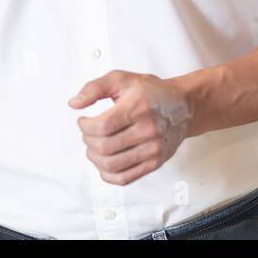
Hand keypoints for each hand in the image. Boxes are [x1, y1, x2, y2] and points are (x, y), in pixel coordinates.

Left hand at [69, 71, 192, 185]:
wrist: (183, 106)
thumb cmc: (151, 92)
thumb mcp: (122, 79)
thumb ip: (94, 88)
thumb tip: (74, 103)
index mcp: (139, 106)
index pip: (102, 126)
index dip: (85, 126)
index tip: (83, 121)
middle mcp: (149, 129)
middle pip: (104, 147)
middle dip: (88, 140)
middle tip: (88, 133)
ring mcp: (153, 148)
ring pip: (111, 165)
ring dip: (94, 158)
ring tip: (94, 147)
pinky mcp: (155, 162)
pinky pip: (124, 178)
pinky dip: (107, 174)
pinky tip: (104, 162)